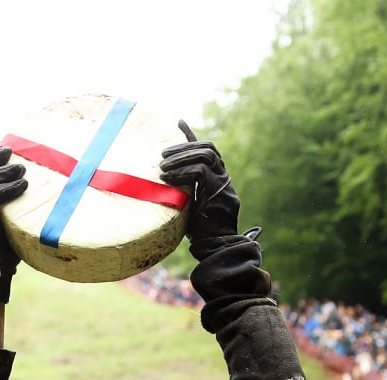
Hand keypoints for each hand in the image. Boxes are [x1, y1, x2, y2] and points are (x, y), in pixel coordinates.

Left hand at [159, 121, 240, 241]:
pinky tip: (167, 179)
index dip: (192, 136)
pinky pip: (200, 172)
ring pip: (205, 155)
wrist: (216, 249)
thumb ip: (184, 188)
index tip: (179, 122)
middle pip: (208, 148)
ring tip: (162, 167)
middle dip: (183, 146)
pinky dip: (181, 172)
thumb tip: (164, 177)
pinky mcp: (221, 193)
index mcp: (217, 179)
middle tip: (162, 155)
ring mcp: (225, 185)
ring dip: (181, 157)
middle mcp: (224, 179)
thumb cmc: (200, 233)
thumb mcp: (188, 205)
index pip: (207, 149)